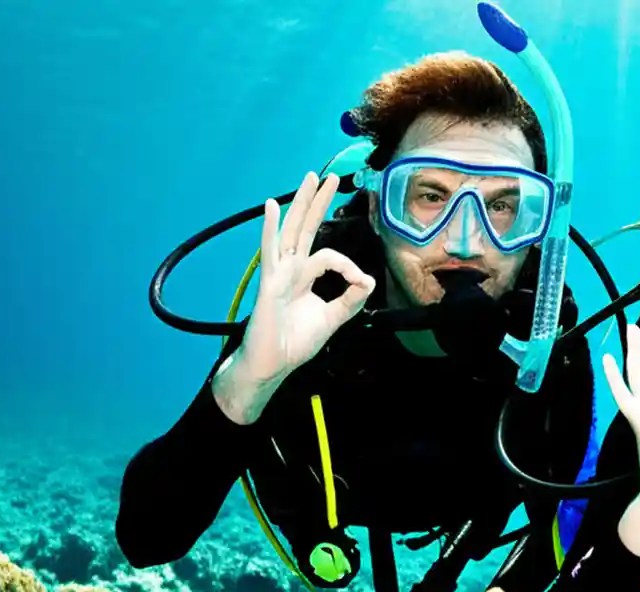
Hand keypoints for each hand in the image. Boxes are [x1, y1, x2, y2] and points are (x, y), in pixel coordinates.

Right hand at [235, 172, 375, 383]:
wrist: (272, 364)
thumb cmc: (295, 342)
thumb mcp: (332, 318)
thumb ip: (350, 300)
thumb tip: (369, 280)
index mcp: (304, 276)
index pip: (329, 255)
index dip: (349, 265)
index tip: (362, 283)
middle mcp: (291, 269)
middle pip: (306, 228)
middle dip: (319, 203)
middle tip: (331, 178)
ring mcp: (278, 273)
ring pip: (291, 231)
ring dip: (301, 204)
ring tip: (310, 179)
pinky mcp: (270, 283)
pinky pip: (271, 252)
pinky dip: (270, 228)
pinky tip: (272, 207)